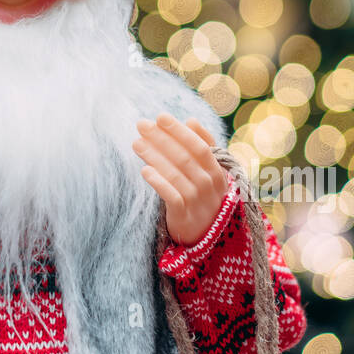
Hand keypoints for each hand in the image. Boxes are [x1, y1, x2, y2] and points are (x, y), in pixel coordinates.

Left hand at [132, 114, 228, 245]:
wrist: (206, 236)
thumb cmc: (204, 195)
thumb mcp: (209, 171)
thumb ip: (203, 145)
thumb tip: (191, 120)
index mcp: (218, 171)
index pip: (199, 147)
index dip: (180, 132)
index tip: (161, 117)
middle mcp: (210, 186)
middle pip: (184, 158)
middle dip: (161, 139)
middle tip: (141, 125)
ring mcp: (198, 202)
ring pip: (175, 175)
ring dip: (154, 156)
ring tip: (136, 143)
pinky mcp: (184, 217)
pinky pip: (171, 197)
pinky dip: (159, 182)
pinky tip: (144, 170)